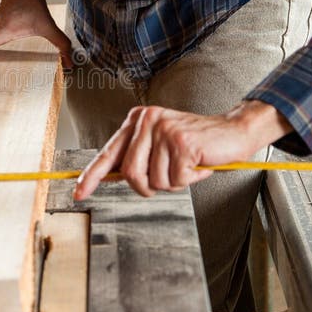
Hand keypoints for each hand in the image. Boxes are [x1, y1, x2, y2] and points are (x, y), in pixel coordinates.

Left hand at [74, 99, 292, 199]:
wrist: (233, 131)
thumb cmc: (195, 143)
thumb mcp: (159, 145)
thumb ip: (136, 156)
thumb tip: (112, 176)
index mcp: (137, 120)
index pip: (109, 153)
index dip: (92, 176)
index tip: (79, 192)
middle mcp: (147, 121)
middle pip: (131, 174)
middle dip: (149, 187)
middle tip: (168, 179)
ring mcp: (164, 130)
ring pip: (155, 181)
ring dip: (174, 182)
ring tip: (187, 166)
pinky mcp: (182, 142)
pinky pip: (177, 180)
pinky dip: (190, 180)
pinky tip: (198, 164)